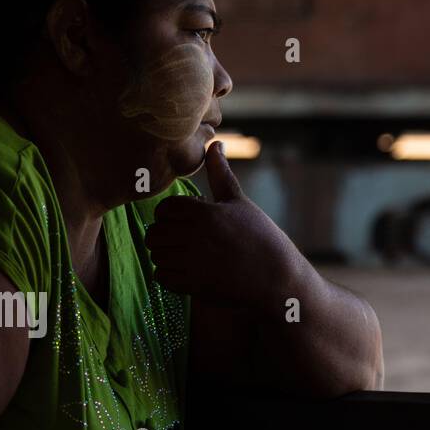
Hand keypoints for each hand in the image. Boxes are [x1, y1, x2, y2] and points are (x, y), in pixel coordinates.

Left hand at [145, 141, 302, 310]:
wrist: (276, 277)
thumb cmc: (260, 235)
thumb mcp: (239, 201)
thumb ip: (219, 173)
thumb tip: (214, 143)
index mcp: (204, 213)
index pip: (164, 209)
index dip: (173, 214)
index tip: (189, 220)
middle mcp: (193, 237)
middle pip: (154, 233)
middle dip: (166, 234)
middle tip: (186, 238)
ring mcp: (190, 263)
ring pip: (156, 255)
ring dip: (167, 254)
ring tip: (188, 254)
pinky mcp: (190, 286)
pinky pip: (162, 277)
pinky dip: (170, 274)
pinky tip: (189, 271)